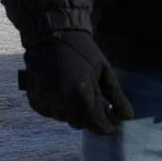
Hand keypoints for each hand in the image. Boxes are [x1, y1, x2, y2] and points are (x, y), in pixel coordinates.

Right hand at [18, 31, 133, 134]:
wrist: (52, 34)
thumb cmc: (82, 50)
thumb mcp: (104, 71)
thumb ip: (117, 97)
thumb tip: (126, 118)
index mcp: (81, 97)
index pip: (98, 126)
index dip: (109, 126)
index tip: (114, 122)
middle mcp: (62, 104)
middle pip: (81, 124)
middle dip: (90, 116)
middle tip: (95, 100)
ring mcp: (46, 103)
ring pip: (65, 118)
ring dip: (73, 111)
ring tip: (77, 90)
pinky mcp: (35, 101)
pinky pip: (51, 112)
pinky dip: (58, 106)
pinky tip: (62, 89)